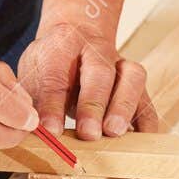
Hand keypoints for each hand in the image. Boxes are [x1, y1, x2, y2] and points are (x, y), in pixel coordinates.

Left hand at [18, 20, 157, 140]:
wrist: (78, 37)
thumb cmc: (51, 62)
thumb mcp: (33, 73)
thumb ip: (34, 99)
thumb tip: (32, 130)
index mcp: (64, 43)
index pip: (57, 74)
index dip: (53, 104)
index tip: (49, 130)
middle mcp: (97, 50)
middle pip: (99, 73)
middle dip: (93, 105)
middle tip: (88, 133)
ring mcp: (121, 65)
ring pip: (132, 79)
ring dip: (124, 107)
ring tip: (113, 132)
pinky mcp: (136, 85)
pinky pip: (147, 101)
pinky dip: (146, 122)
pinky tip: (138, 141)